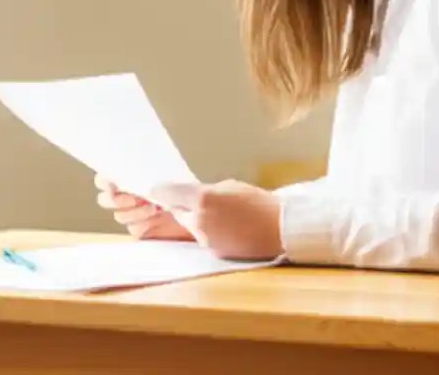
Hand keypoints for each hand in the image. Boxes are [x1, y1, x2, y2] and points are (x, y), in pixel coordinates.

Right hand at [94, 173, 194, 240]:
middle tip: (135, 197)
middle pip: (106, 199)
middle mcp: (131, 197)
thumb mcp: (180, 183)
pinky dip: (142, 224)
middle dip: (116, 199)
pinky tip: (156, 219)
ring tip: (153, 208)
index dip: (105, 181)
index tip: (114, 183)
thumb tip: (149, 188)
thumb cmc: (194, 195)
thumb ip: (163, 185)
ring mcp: (137, 215)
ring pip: (120, 216)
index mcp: (134, 179)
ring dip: (134, 212)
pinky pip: (133, 230)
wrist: (209, 216)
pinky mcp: (145, 232)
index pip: (106, 179)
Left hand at [148, 179, 282, 259]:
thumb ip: (204, 191)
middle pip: (176, 211)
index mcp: (202, 199)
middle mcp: (199, 221)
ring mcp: (205, 239)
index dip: (160, 191)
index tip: (156, 190)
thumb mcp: (229, 187)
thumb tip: (187, 195)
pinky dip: (208, 232)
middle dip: (180, 206)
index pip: (167, 194)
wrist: (282, 229)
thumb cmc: (259, 203)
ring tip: (219, 215)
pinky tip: (227, 228)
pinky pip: (202, 238)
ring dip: (195, 220)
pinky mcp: (214, 252)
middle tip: (192, 200)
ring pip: (189, 226)